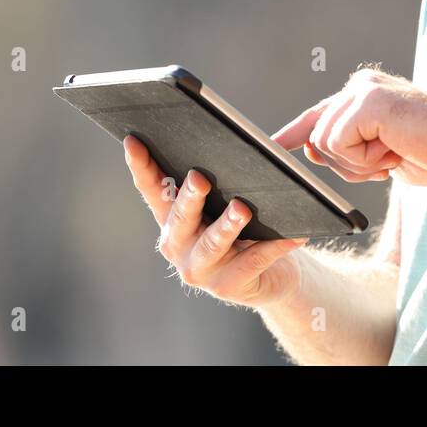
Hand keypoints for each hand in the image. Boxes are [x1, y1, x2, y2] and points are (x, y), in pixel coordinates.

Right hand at [123, 134, 306, 308]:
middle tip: (200, 178)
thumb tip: (225, 145)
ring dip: (227, 225)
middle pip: (180, 218)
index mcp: (172, 220)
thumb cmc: (245, 230)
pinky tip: (293, 234)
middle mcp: (178, 246)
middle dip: (190, 198)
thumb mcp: (223, 206)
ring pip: (213, 243)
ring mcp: (201, 270)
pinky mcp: (230, 286)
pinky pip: (254, 261)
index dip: (141, 166)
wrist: (272, 275)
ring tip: (242, 209)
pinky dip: (274, 246)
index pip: (152, 190)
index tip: (133, 140)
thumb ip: (216, 185)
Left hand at [270, 68, 426, 186]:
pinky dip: (363, 159)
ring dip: (358, 164)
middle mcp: (359, 86)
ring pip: (325, 144)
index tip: (275, 144)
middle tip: (387, 162)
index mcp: (364, 94)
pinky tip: (391, 149)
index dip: (295, 132)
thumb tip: (309, 150)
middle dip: (347, 164)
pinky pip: (337, 144)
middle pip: (318, 137)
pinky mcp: (366, 102)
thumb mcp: (382, 153)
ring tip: (393, 154)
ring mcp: (361, 91)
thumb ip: (348, 149)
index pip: (319, 114)